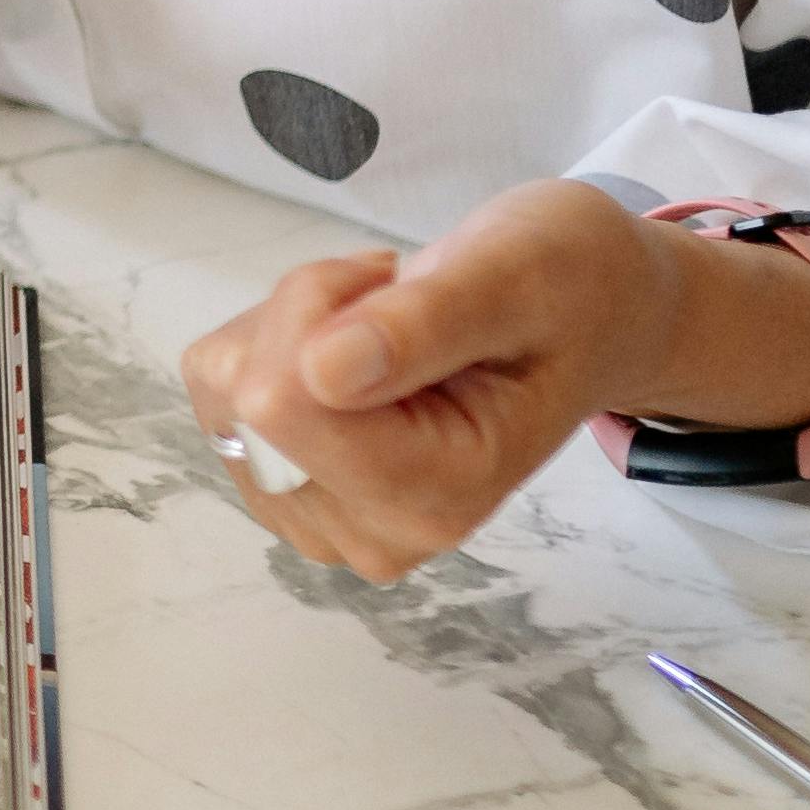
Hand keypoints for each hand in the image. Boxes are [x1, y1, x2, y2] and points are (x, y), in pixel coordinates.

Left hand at [182, 183, 809, 579]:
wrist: (589, 315)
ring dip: (295, 322)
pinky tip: (362, 344)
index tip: (400, 286)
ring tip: (396, 321)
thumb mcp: (519, 274)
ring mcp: (322, 518)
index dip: (322, 308)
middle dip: (310, 313)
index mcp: (439, 498)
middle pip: (247, 396)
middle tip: (406, 298)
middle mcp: (374, 534)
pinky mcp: (284, 486)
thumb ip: (425, 324)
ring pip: (225, 385)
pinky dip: (278, 338)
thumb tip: (322, 373)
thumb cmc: (569, 290)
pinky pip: (221, 386)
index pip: (283, 402)